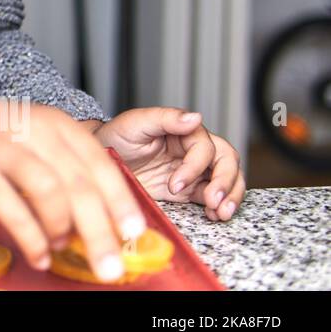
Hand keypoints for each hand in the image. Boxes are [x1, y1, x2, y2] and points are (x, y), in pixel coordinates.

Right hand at [0, 95, 147, 281]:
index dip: (121, 202)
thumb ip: (65, 168)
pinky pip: (15, 213)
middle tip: (111, 266)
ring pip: (52, 195)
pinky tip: (39, 256)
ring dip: (64, 231)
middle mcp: (35, 133)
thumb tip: (99, 219)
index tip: (134, 233)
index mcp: (56, 124)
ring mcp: (5, 151)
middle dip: (101, 232)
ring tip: (63, 248)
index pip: (100, 164)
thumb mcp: (34, 137)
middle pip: (81, 186)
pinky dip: (32, 240)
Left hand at [93, 107, 245, 220]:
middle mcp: (193, 149)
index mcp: (184, 131)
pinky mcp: (189, 189)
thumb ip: (165, 118)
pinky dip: (218, 207)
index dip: (195, 166)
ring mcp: (193, 170)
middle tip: (214, 201)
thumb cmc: (116, 136)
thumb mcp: (135, 122)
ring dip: (230, 195)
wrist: (102, 161)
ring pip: (227, 179)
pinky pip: (212, 197)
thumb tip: (195, 117)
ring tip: (221, 212)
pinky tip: (213, 215)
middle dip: (226, 182)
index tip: (175, 183)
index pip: (206, 147)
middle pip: (227, 161)